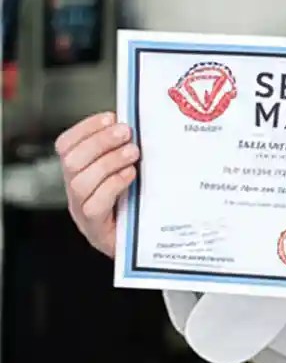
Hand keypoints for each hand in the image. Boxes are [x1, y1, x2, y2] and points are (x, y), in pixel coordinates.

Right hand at [55, 111, 139, 257]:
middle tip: (126, 133)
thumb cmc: (137, 204)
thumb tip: (137, 124)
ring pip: (80, 181)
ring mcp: (81, 210)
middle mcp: (75, 191)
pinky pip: (93, 205)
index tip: (111, 117)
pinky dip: (112, 185)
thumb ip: (127, 151)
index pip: (67, 145)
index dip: (86, 128)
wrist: (142, 245)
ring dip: (108, 161)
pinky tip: (130, 176)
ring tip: (133, 153)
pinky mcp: (95, 228)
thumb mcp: (130, 172)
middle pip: (72, 160)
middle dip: (100, 141)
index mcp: (79, 172)